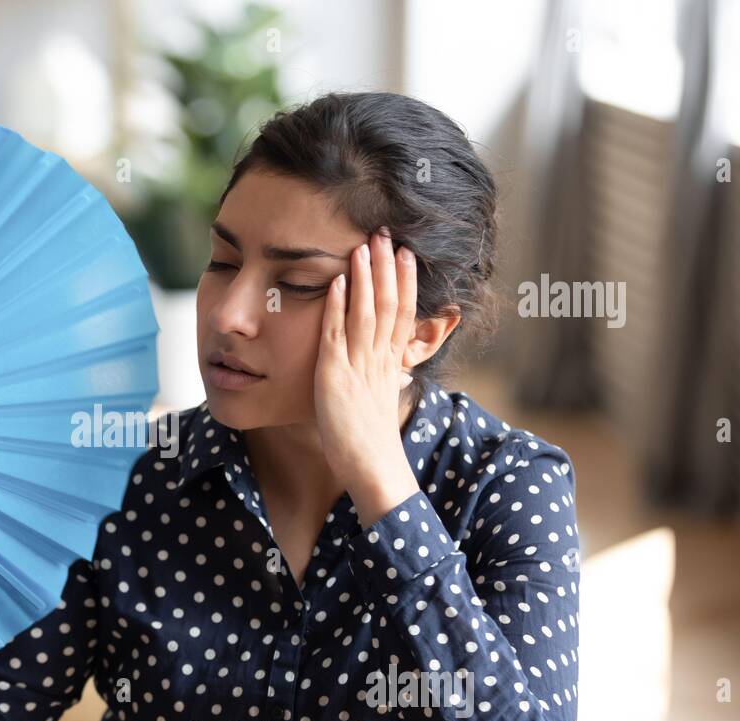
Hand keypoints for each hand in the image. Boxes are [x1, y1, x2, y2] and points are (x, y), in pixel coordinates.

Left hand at [314, 228, 420, 527]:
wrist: (372, 467)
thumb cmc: (371, 439)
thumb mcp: (381, 397)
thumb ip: (382, 373)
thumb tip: (388, 361)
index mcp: (390, 362)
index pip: (402, 312)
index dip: (404, 281)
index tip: (405, 252)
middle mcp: (378, 358)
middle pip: (387, 304)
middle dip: (386, 267)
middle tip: (385, 233)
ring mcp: (358, 365)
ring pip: (365, 312)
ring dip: (364, 278)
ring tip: (364, 246)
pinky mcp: (335, 376)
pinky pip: (336, 335)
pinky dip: (336, 307)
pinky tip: (336, 282)